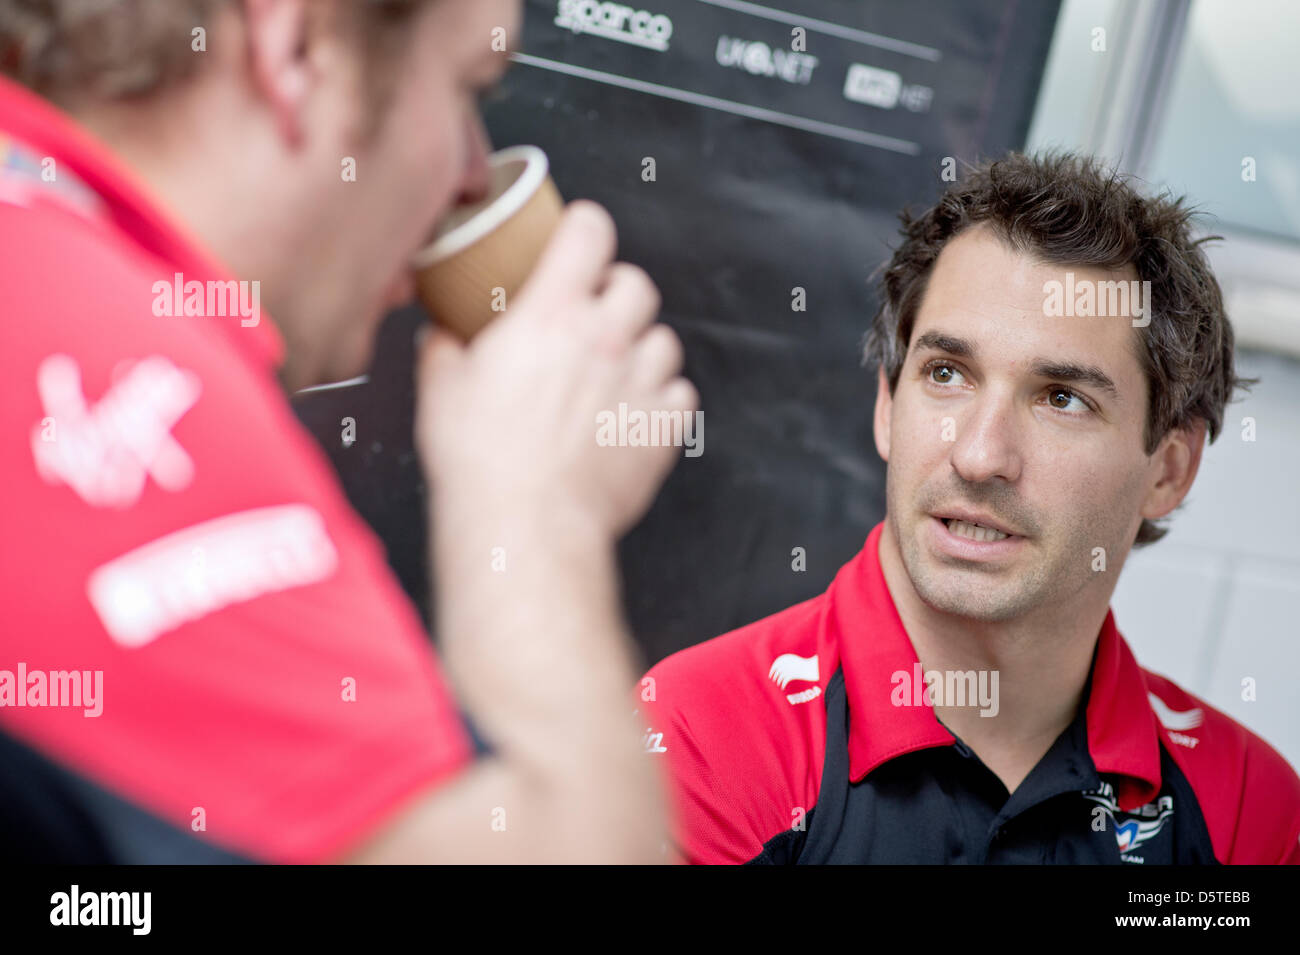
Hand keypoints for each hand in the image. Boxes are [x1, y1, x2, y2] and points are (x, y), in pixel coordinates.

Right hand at [415, 201, 697, 537]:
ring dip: (641, 347)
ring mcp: (639, 383)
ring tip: (612, 372)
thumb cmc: (481, 461)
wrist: (524, 524)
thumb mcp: (441, 390)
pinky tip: (633, 412)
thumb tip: (441, 335)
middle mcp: (604, 338)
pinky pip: (681, 393)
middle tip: (591, 316)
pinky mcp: (662, 427)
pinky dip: (662, 398)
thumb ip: (444, 349)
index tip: (577, 237)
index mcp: (550, 315)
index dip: (585, 227)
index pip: (590, 232)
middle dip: (615, 291)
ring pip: (665, 339)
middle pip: (636, 283)